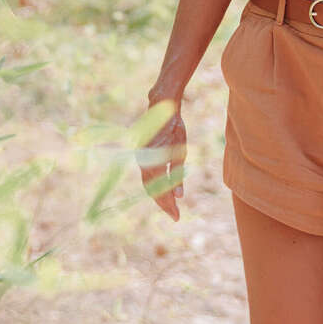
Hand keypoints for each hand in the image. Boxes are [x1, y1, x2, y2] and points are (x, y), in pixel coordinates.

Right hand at [136, 104, 186, 222]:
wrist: (161, 106)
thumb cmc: (174, 126)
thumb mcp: (181, 149)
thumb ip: (177, 172)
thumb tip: (179, 195)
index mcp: (154, 162)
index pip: (160, 191)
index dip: (168, 206)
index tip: (176, 217)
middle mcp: (144, 162)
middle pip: (152, 190)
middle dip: (163, 204)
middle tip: (175, 215)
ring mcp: (141, 158)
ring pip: (148, 184)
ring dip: (159, 195)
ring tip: (171, 206)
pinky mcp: (142, 155)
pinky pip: (148, 175)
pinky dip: (156, 185)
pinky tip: (164, 189)